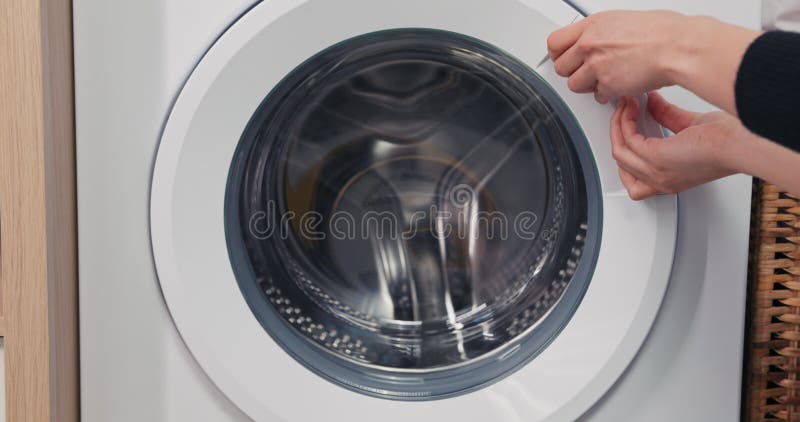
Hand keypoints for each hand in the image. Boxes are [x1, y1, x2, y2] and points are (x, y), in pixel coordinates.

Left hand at [547, 11, 759, 111]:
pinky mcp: (608, 85)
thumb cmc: (661, 32)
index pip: (555, 42)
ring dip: (587, 85)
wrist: (677, 48)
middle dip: (572, 71)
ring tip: (603, 79)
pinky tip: (618, 85)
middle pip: (561, 67)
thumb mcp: (622, 20)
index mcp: (592, 26)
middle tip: (584, 71)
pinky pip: (598, 95)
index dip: (557, 53)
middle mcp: (590, 45)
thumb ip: (601, 32)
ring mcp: (597, 66)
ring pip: (574, 85)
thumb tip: (594, 40)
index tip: (562, 57)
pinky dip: (607, 94)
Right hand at [610, 92, 751, 199]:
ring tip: (625, 106)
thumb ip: (668, 117)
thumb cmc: (728, 140)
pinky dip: (625, 123)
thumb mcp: (690, 126)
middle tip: (623, 110)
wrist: (740, 142)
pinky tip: (632, 108)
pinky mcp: (655, 159)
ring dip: (618, 126)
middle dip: (617, 132)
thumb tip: (651, 103)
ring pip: (619, 152)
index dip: (626, 150)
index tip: (627, 124)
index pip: (634, 175)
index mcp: (670, 179)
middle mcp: (660, 181)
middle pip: (622, 162)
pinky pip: (627, 141)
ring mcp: (656, 173)